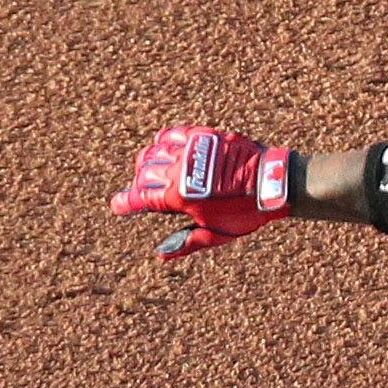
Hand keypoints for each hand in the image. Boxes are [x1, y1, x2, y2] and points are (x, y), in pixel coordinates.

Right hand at [109, 127, 296, 257]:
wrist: (271, 182)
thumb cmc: (245, 212)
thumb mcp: (215, 234)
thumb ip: (186, 242)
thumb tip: (162, 254)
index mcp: (179, 196)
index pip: (140, 197)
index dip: (124, 202)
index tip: (117, 206)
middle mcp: (180, 170)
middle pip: (143, 171)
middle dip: (138, 183)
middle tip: (142, 192)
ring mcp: (191, 151)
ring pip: (154, 150)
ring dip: (148, 162)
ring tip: (153, 170)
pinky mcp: (203, 136)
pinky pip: (174, 134)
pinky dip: (164, 141)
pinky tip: (166, 148)